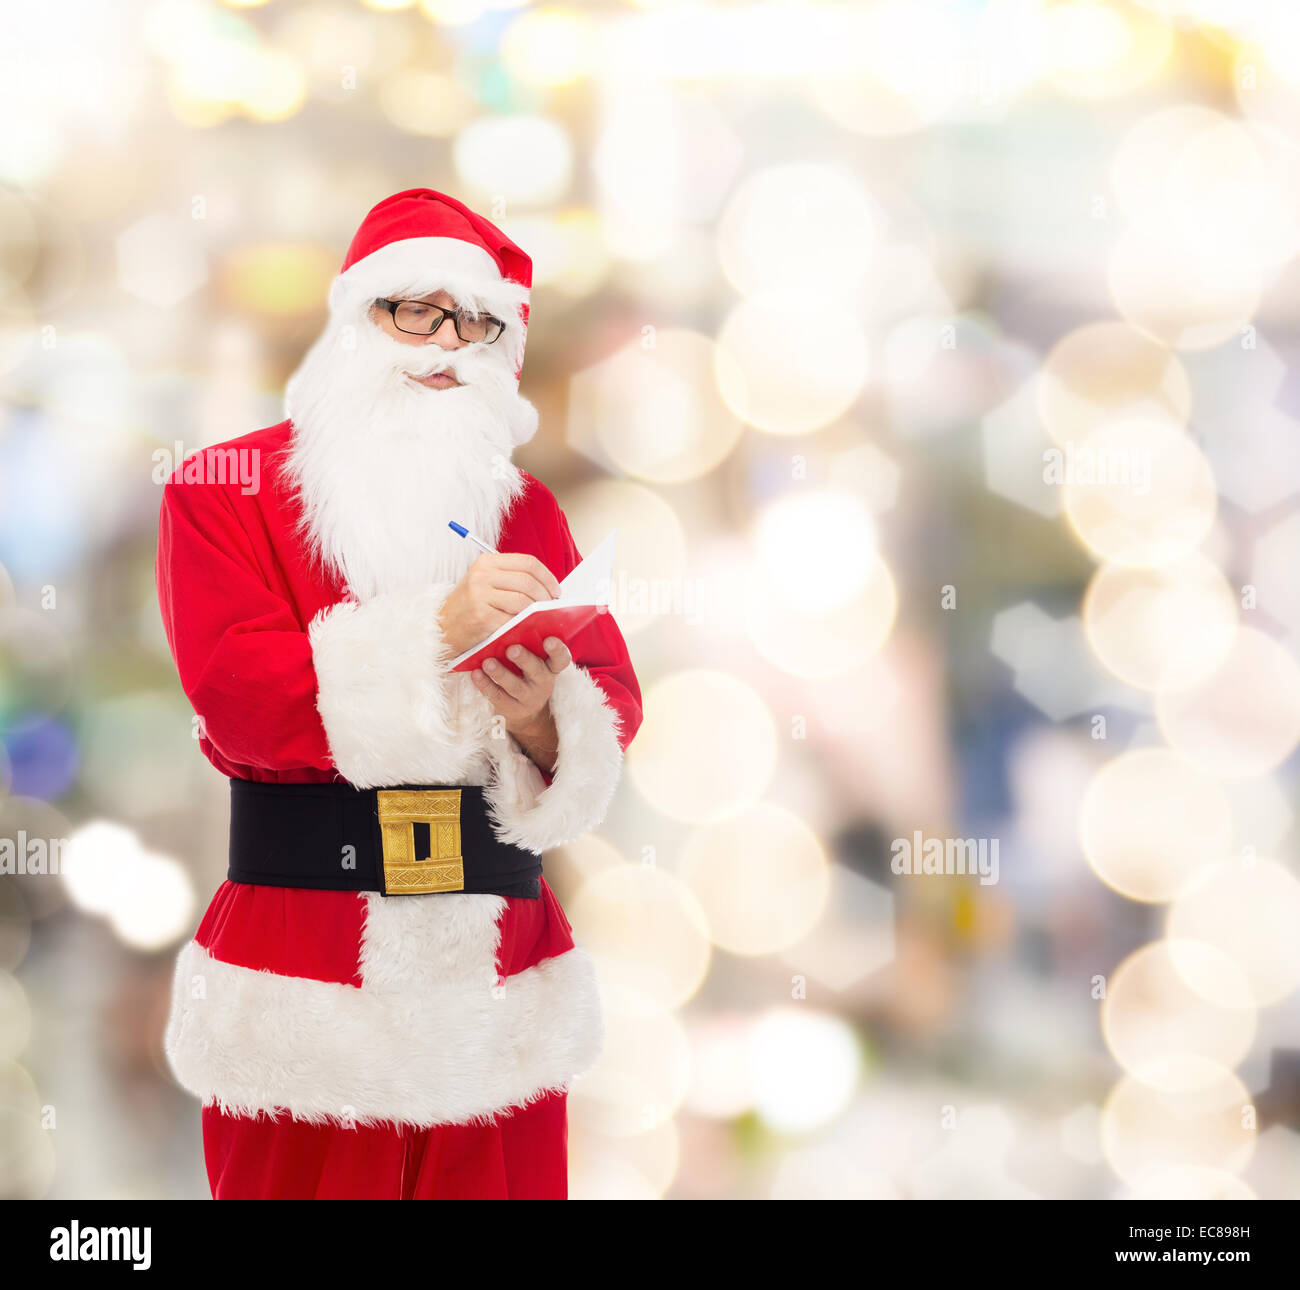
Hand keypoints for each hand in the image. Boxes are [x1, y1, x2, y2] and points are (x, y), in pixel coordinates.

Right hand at [437, 553, 561, 657]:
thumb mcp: (485, 583)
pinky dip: (524, 626)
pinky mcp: (482, 617)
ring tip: (541, 619)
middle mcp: (482, 575)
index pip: (528, 563)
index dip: (548, 577)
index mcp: (486, 562)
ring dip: (537, 613)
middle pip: (528, 582)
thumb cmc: (470, 607)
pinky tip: (527, 629)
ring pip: (523, 601)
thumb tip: (548, 587)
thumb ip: (511, 579)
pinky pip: (513, 620)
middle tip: (551, 608)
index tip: (556, 591)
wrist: (442, 628)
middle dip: (545, 597)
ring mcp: (480, 596)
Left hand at [471, 637, 571, 772]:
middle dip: (524, 659)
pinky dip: (485, 685)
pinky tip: (476, 674)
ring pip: (515, 686)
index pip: (561, 659)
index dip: (557, 650)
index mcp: (551, 667)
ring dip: (500, 673)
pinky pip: (498, 696)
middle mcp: (544, 683)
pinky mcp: (512, 708)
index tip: (548, 640)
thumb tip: (511, 622)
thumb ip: (528, 644)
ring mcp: (529, 698)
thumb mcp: (534, 660)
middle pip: (537, 671)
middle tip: (512, 649)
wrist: (524, 708)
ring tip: (487, 662)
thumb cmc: (526, 672)